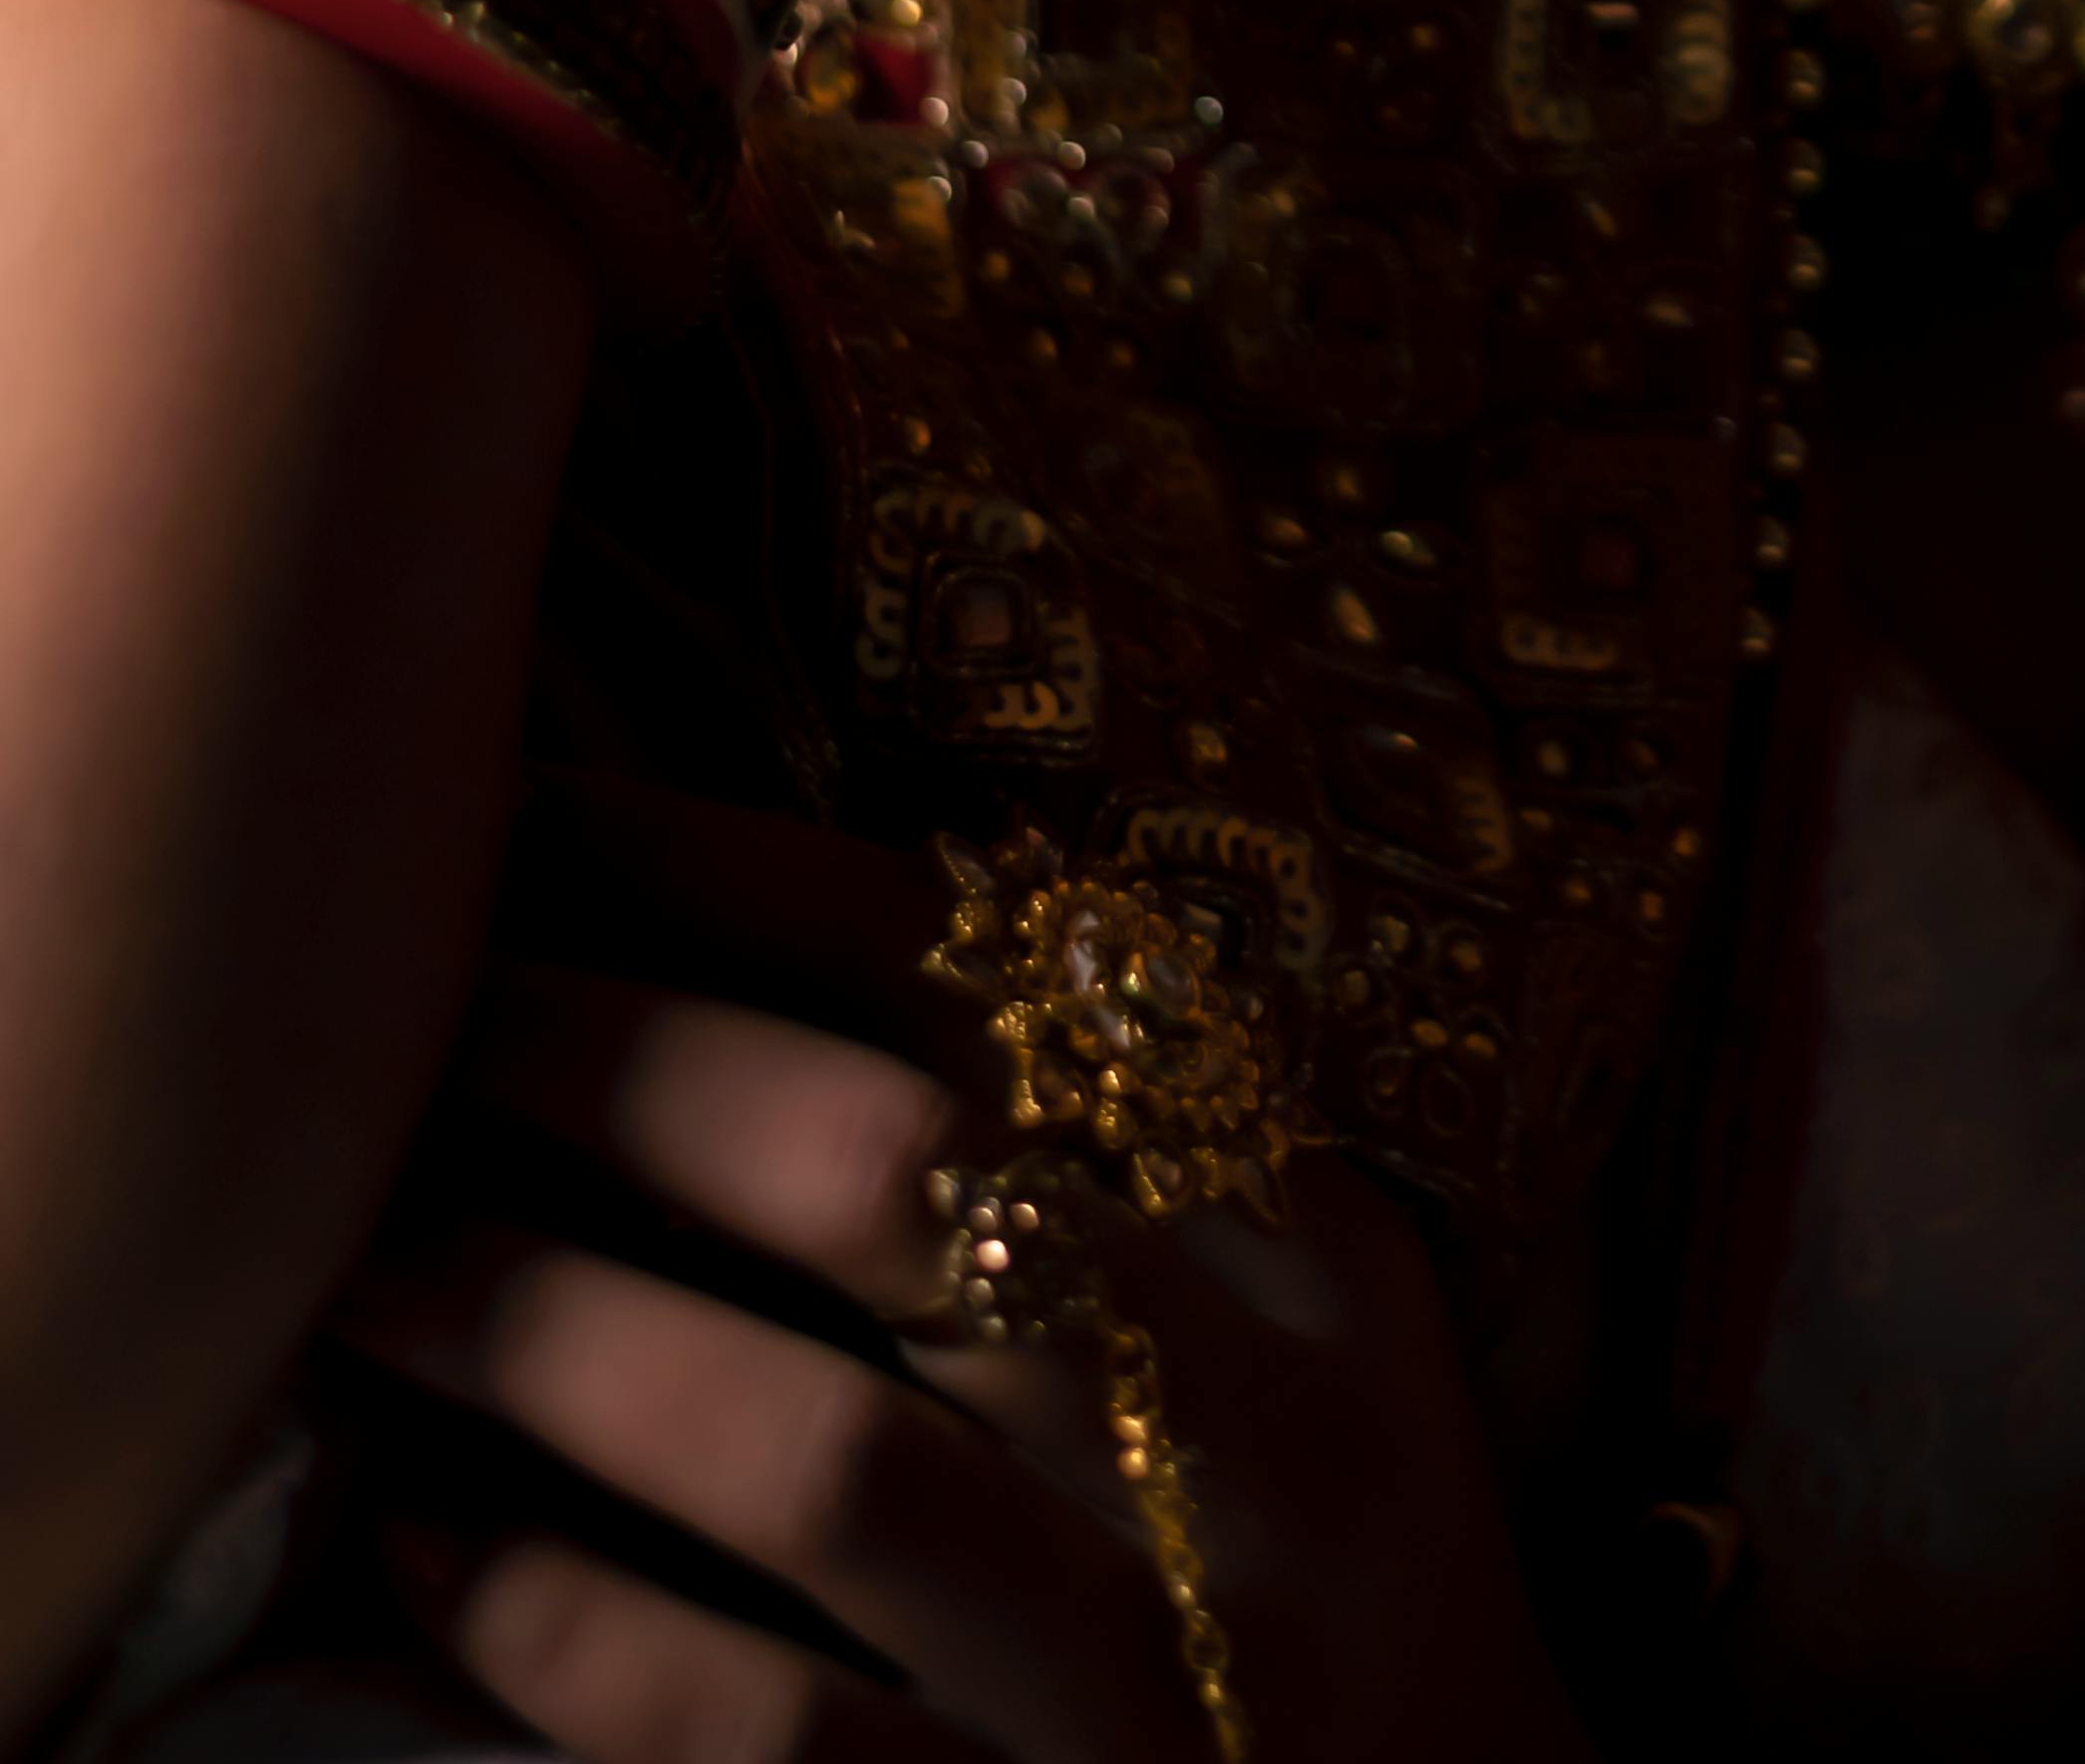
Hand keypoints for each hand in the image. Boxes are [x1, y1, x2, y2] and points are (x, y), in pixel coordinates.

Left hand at [340, 933, 1585, 1763]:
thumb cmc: (1306, 1546)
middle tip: (422, 1024)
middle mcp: (1241, 1420)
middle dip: (626, 1076)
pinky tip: (428, 1549)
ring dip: (559, 1341)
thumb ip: (1105, 1147)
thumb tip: (734, 944)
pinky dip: (573, 1632)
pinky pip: (766, 1732)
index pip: (1016, 987)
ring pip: (817, 1458)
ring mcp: (1143, 1657)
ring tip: (372, 1274)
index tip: (546, 819)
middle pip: (905, 1179)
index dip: (749, 886)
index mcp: (1297, 1241)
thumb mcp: (1290, 1313)